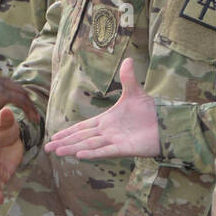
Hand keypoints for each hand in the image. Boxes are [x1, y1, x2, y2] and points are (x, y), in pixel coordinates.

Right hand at [0, 67, 34, 119]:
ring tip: (35, 116)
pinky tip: (33, 118)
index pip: (4, 83)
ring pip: (21, 93)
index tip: (17, 103)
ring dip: (29, 105)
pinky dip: (29, 109)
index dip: (13, 93)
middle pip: (15, 86)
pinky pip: (21, 101)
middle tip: (31, 109)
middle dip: (24, 98)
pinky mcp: (3, 93)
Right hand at [44, 58, 158, 158]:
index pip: (83, 127)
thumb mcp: (136, 92)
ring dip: (73, 148)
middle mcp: (108, 132)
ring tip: (57, 152)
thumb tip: (128, 59)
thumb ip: (128, 78)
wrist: (168, 124)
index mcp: (106, 120)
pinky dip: (93, 153)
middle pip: (82, 138)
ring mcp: (115, 141)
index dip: (68, 132)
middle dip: (65, 142)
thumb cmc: (151, 111)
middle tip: (47, 148)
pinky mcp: (125, 149)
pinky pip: (106, 151)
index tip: (54, 136)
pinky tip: (79, 156)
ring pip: (89, 145)